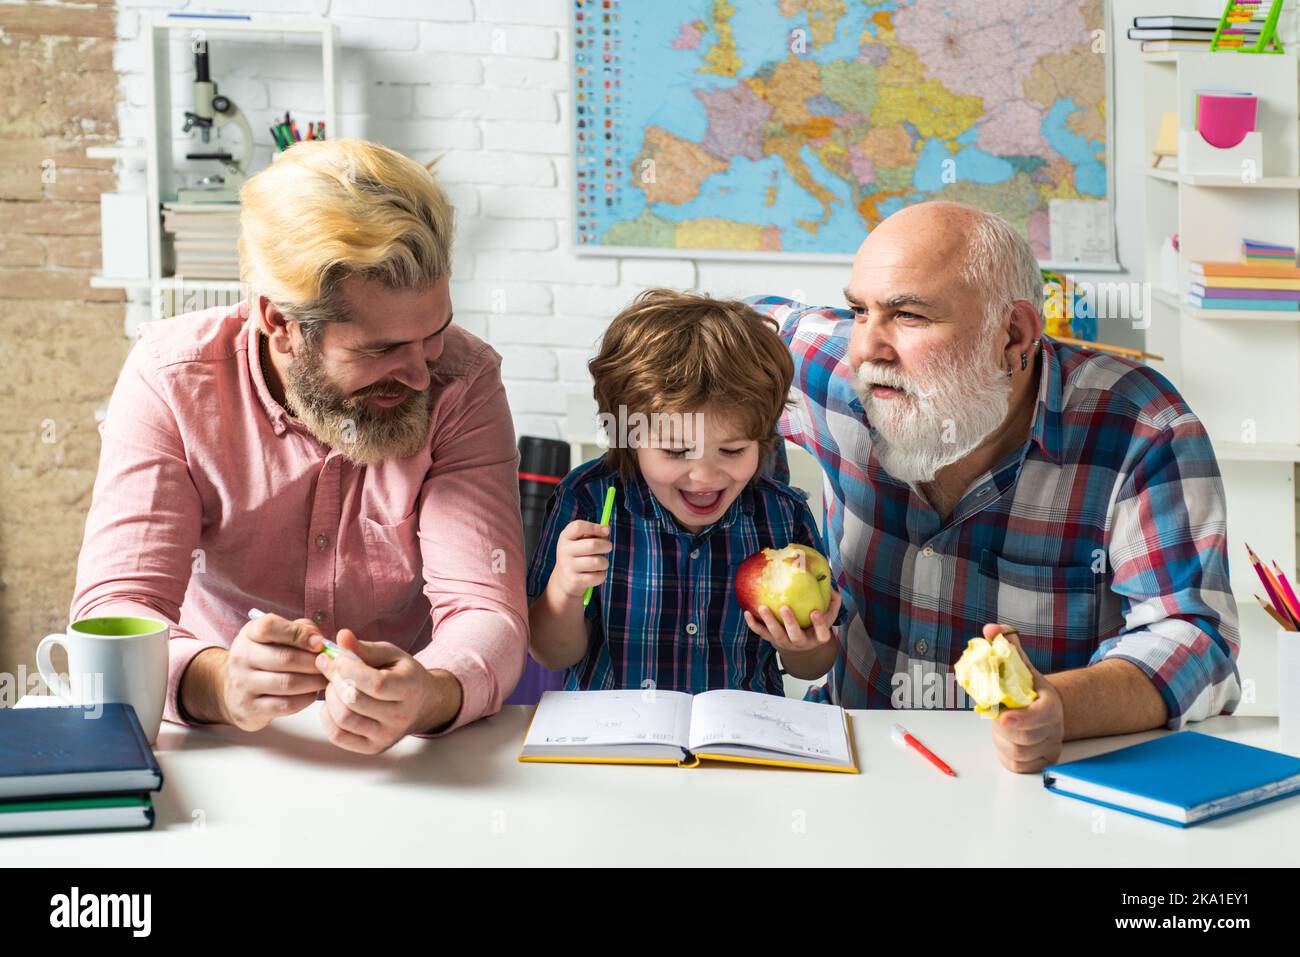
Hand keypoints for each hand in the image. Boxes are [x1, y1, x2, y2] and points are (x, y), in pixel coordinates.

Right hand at [217, 614, 328, 731]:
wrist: (234, 691)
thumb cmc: (266, 657)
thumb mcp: (277, 636)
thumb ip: (300, 630)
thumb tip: (320, 641)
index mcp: (249, 634)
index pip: (269, 627)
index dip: (299, 634)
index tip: (320, 643)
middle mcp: (241, 657)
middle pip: (285, 658)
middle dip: (314, 662)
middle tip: (330, 665)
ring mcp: (243, 684)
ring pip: (288, 683)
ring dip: (314, 681)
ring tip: (325, 679)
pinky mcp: (250, 708)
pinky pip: (286, 704)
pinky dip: (306, 698)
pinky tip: (312, 693)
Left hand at [315, 629, 462, 753]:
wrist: (423, 704)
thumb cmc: (403, 675)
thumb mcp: (391, 655)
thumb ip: (365, 648)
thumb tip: (341, 637)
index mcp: (410, 689)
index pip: (375, 684)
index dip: (349, 669)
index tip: (337, 658)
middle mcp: (400, 717)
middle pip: (355, 701)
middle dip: (335, 680)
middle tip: (331, 668)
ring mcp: (386, 736)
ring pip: (344, 719)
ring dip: (330, 698)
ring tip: (334, 685)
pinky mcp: (372, 748)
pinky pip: (338, 736)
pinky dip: (327, 717)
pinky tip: (333, 703)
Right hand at [546, 519, 611, 600]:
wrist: (564, 579)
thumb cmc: (578, 555)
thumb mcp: (581, 541)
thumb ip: (594, 533)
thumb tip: (607, 529)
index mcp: (565, 536)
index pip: (578, 526)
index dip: (595, 527)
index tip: (606, 531)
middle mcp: (564, 550)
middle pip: (593, 544)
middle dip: (606, 546)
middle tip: (608, 547)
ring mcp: (568, 566)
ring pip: (598, 562)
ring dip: (605, 563)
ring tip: (600, 563)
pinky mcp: (574, 581)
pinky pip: (598, 576)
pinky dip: (601, 575)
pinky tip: (594, 575)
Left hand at [744, 589, 840, 654]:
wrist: (800, 647)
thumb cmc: (815, 624)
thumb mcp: (828, 616)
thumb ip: (833, 602)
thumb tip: (830, 586)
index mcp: (817, 638)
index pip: (822, 634)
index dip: (819, 625)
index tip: (815, 612)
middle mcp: (801, 642)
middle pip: (796, 636)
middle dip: (790, 623)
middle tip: (784, 608)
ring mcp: (785, 642)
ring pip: (777, 635)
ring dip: (769, 621)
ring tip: (763, 607)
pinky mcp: (772, 640)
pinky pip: (762, 633)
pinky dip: (753, 624)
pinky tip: (747, 612)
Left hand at [985, 623, 1063, 772]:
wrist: (1045, 709)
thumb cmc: (1028, 688)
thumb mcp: (1019, 665)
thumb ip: (1006, 646)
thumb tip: (991, 630)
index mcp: (1051, 704)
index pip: (1039, 716)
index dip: (1021, 719)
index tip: (1002, 718)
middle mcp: (1055, 728)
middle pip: (1022, 738)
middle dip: (1002, 729)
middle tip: (998, 716)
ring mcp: (1050, 747)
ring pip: (1016, 753)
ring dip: (1001, 740)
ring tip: (1003, 726)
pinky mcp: (1041, 763)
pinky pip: (1017, 766)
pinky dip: (1005, 754)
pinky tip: (1008, 740)